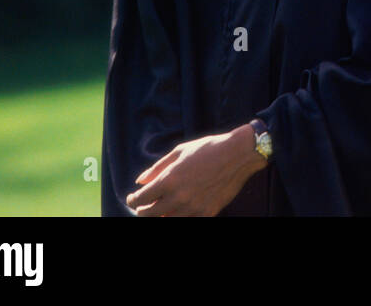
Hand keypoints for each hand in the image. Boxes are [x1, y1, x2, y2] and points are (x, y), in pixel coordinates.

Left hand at [126, 125, 265, 216]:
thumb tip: (140, 181)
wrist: (238, 155)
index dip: (132, 200)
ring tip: (160, 209)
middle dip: (142, 211)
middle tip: (144, 206)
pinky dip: (178, 218)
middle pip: (148, 215)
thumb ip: (157, 167)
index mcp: (169, 180)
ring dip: (159, 216)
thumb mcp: (180, 152)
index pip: (140, 199)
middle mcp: (178, 197)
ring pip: (165, 221)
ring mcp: (193, 208)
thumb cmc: (208, 148)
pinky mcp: (207, 214)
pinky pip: (186, 222)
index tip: (133, 197)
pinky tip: (178, 212)